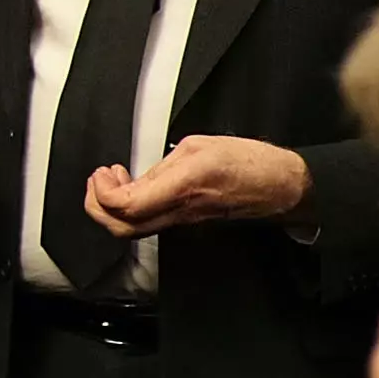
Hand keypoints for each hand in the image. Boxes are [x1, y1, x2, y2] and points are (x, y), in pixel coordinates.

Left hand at [82, 134, 311, 238]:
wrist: (281, 187)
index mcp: (182, 187)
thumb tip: (139, 177)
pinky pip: (148, 223)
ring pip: (132, 230)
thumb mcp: (200, 147)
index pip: (126, 205)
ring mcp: (183, 220)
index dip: (103, 193)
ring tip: (115, 180)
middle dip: (97, 207)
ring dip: (111, 208)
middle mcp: (180, 211)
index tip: (104, 173)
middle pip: (122, 228)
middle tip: (100, 179)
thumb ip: (164, 164)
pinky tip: (136, 186)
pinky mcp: (187, 221)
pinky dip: (130, 208)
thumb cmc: (250, 163)